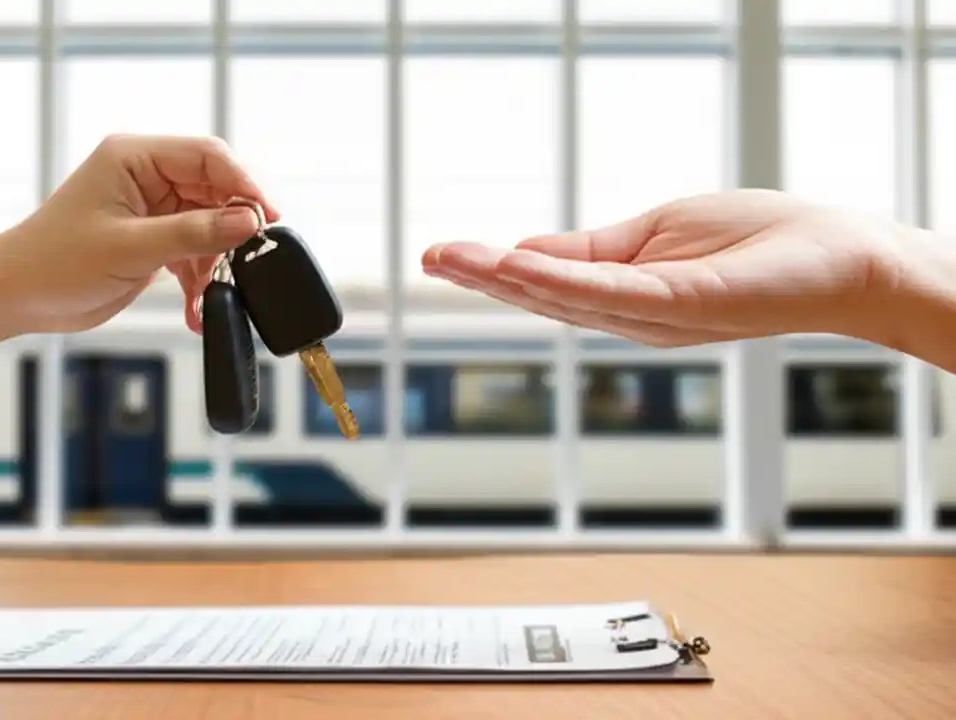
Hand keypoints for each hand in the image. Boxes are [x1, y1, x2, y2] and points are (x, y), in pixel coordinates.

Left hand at [0, 134, 278, 333]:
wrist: (16, 296)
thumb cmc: (55, 262)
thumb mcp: (131, 248)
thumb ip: (194, 234)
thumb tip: (248, 222)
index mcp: (135, 157)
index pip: (208, 156)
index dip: (244, 184)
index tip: (267, 218)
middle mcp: (146, 175)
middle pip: (214, 191)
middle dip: (232, 230)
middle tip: (251, 263)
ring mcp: (150, 208)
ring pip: (208, 225)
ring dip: (215, 264)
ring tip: (213, 297)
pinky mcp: (150, 239)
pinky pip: (192, 252)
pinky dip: (198, 280)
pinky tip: (196, 310)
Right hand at [422, 189, 941, 349]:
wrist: (840, 258)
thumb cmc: (758, 243)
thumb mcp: (655, 234)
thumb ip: (591, 248)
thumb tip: (526, 249)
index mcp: (623, 294)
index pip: (546, 280)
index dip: (492, 268)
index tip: (440, 253)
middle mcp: (630, 314)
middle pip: (543, 295)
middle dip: (482, 277)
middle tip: (428, 256)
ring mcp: (655, 314)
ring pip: (566, 297)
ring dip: (506, 278)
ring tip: (453, 257)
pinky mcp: (684, 306)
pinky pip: (612, 293)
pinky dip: (562, 279)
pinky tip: (520, 263)